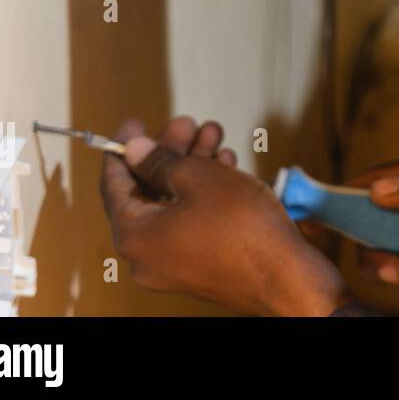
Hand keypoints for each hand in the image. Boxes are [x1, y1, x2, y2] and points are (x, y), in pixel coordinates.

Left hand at [99, 116, 349, 315]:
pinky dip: (202, 194)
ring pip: (173, 205)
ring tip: (214, 136)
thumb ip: (159, 160)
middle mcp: (146, 256)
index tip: (135, 123)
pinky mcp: (200, 267)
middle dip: (170, 152)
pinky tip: (225, 166)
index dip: (124, 148)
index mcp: (134, 236)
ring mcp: (173, 265)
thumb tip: (135, 150)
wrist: (284, 276)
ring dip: (192, 167)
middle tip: (188, 124)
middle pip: (148, 192)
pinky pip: (190, 222)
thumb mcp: (197, 178)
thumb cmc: (240, 227)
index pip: (113, 185)